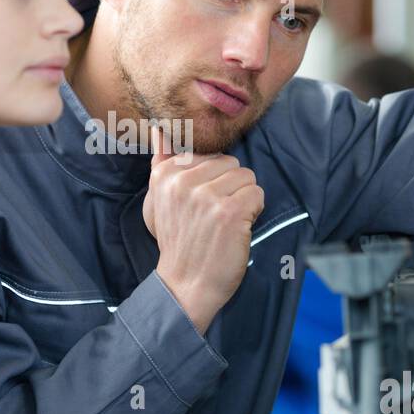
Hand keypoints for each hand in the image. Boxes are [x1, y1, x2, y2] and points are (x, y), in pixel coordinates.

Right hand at [142, 124, 264, 334]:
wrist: (185, 285)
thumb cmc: (177, 242)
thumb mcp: (157, 200)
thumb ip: (161, 162)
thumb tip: (161, 128)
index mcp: (165, 174)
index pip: (209, 155)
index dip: (213, 180)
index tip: (200, 205)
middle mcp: (183, 181)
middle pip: (230, 163)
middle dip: (230, 188)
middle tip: (214, 216)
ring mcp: (206, 196)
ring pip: (246, 177)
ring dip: (243, 200)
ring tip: (225, 222)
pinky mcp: (229, 212)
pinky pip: (257, 193)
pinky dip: (254, 211)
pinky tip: (237, 228)